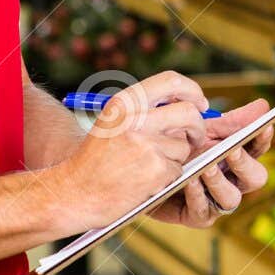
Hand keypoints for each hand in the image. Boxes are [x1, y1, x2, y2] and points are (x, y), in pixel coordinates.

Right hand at [48, 71, 210, 229]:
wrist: (75, 192)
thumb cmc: (96, 160)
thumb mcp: (113, 122)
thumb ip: (145, 110)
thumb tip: (191, 105)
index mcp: (124, 102)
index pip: (171, 81)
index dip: (192, 91)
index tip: (199, 103)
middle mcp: (136, 119)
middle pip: (189, 113)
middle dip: (198, 127)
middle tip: (194, 137)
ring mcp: (147, 145)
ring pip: (184, 145)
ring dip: (176, 158)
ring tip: (149, 167)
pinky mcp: (156, 170)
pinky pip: (179, 169)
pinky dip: (169, 177)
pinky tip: (146, 181)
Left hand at [148, 98, 272, 228]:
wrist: (145, 170)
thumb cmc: (179, 149)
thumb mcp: (203, 131)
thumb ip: (231, 122)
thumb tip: (263, 105)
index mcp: (238, 157)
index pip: (258, 148)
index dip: (263, 139)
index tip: (263, 126)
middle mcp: (234, 182)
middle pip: (255, 178)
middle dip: (245, 164)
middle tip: (232, 150)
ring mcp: (217, 201)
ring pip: (231, 198)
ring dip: (219, 181)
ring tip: (207, 167)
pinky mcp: (198, 216)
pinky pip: (203, 210)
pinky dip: (197, 194)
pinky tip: (189, 180)